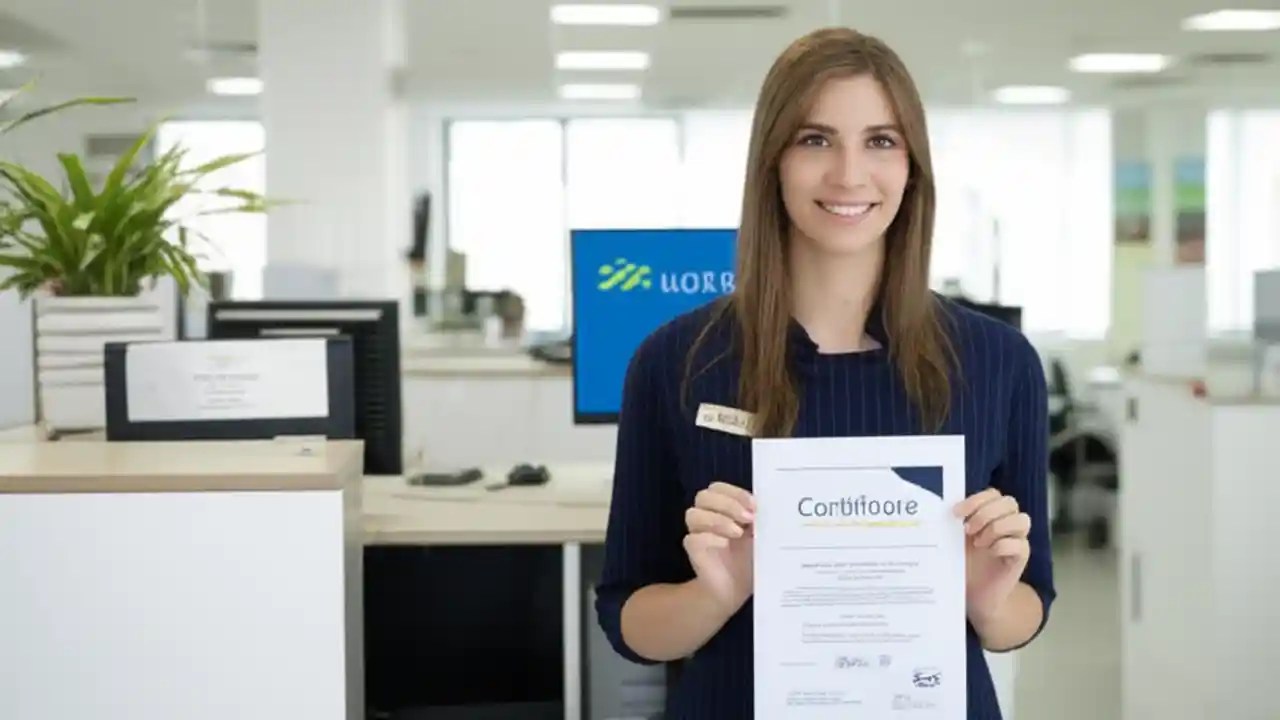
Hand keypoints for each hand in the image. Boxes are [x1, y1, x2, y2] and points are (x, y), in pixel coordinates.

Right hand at [683, 481, 755, 614]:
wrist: (738, 587)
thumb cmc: (749, 557)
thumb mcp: (759, 534)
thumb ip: (759, 518)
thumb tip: (765, 507)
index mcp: (722, 507)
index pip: (718, 488)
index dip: (735, 493)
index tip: (755, 505)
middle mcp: (707, 515)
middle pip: (704, 496)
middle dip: (727, 504)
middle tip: (748, 518)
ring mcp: (697, 532)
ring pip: (694, 514)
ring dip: (718, 520)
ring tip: (738, 533)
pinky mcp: (693, 549)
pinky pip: (693, 538)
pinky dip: (710, 538)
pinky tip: (725, 544)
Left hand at [954, 488, 1030, 625]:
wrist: (974, 594)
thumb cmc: (963, 563)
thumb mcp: (955, 539)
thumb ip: (954, 522)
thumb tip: (939, 507)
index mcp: (991, 514)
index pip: (993, 494)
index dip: (976, 500)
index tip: (956, 513)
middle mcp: (1007, 523)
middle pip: (1009, 502)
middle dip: (986, 513)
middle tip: (968, 530)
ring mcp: (1017, 540)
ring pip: (1022, 519)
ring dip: (996, 528)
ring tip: (979, 543)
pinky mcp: (1021, 558)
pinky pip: (1021, 544)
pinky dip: (1003, 546)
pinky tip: (990, 553)